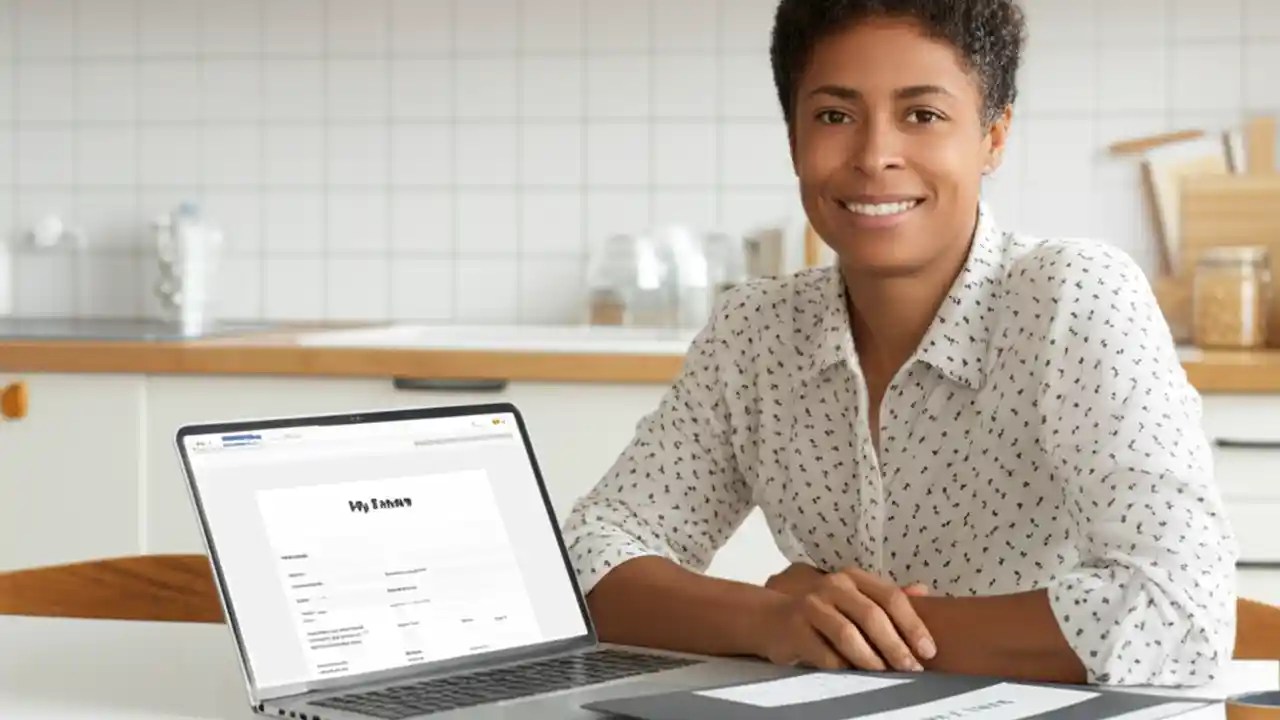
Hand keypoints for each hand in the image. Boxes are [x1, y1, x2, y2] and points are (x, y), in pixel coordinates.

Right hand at [755, 565, 936, 672]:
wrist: (770, 619)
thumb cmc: (821, 613)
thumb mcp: (853, 599)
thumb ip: (885, 598)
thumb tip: (924, 591)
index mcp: (853, 577)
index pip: (891, 596)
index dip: (913, 624)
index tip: (928, 651)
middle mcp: (832, 585)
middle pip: (872, 615)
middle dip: (896, 646)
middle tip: (911, 669)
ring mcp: (811, 605)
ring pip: (848, 635)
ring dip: (871, 659)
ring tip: (885, 674)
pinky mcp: (794, 628)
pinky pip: (825, 654)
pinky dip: (843, 667)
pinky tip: (852, 675)